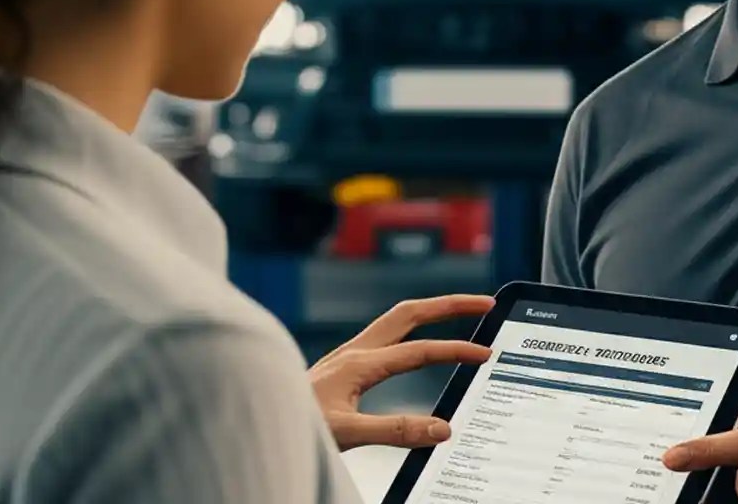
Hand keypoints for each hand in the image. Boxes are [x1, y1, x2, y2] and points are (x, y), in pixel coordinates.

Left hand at [309, 294, 494, 451]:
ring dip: (431, 311)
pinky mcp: (341, 366)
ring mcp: (346, 355)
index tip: (485, 354)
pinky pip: (385, 336)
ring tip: (459, 310)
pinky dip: (411, 329)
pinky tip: (413, 341)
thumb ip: (396, 430)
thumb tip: (441, 428)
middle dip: (449, 304)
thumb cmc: (291, 425)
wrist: (252, 423)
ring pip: (397, 319)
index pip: (420, 350)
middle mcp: (354, 351)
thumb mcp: (346, 434)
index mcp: (359, 363)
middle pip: (411, 313)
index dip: (457, 350)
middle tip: (483, 303)